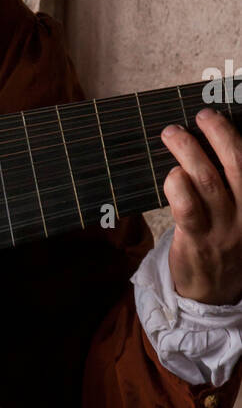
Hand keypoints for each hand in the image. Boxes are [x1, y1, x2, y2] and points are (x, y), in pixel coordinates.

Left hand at [161, 107, 241, 303]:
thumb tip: (213, 145)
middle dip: (218, 133)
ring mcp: (223, 228)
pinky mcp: (197, 241)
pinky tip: (172, 174)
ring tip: (173, 134)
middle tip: (201, 115)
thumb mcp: (241, 215)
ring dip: (188, 151)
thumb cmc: (225, 245)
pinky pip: (187, 208)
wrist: (215, 292)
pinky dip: (177, 186)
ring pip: (207, 181)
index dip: (235, 136)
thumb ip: (233, 187)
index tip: (218, 114)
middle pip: (236, 164)